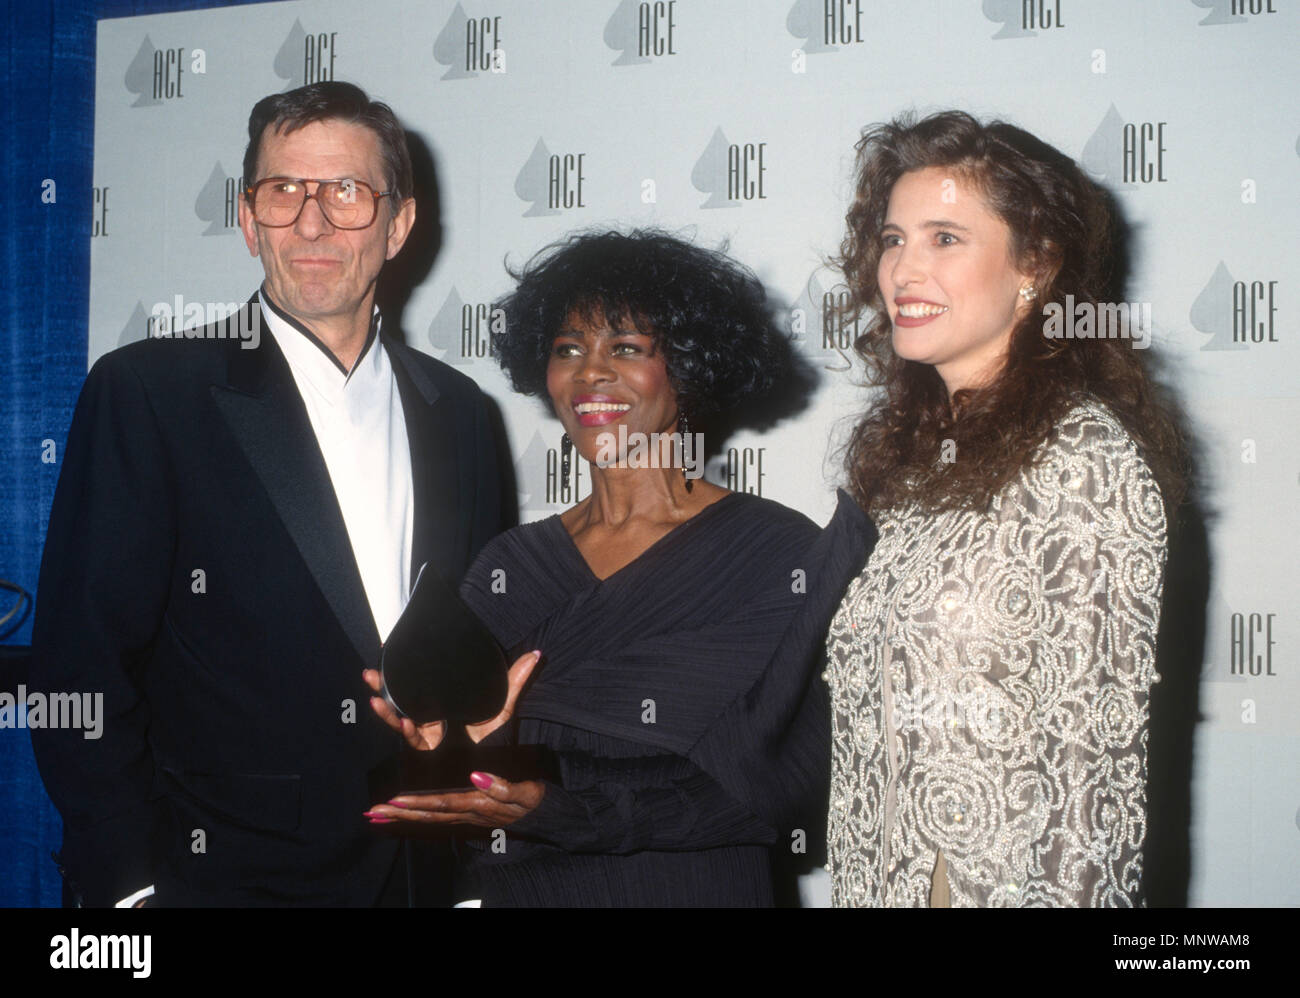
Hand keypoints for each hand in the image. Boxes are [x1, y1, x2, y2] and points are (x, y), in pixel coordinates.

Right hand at [363, 649, 540, 750]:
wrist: (494, 765)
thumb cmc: (496, 736)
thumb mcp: (503, 704)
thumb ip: (515, 681)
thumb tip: (535, 655)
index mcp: (442, 704)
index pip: (418, 682)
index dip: (404, 668)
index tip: (389, 650)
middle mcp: (428, 716)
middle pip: (401, 697)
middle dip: (383, 685)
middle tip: (370, 672)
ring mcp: (425, 733)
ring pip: (398, 717)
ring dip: (385, 707)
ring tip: (375, 694)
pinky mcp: (427, 749)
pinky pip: (412, 737)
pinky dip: (404, 727)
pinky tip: (401, 718)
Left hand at [365, 771, 544, 827]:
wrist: (545, 815)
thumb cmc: (536, 800)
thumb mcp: (526, 791)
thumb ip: (503, 786)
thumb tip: (477, 776)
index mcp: (479, 804)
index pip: (443, 803)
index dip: (419, 802)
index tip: (396, 799)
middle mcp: (468, 813)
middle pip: (428, 814)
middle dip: (399, 813)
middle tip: (373, 812)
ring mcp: (466, 816)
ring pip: (428, 818)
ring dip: (401, 818)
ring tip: (376, 816)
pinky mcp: (467, 814)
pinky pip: (436, 818)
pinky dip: (415, 817)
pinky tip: (401, 816)